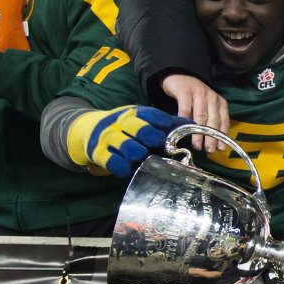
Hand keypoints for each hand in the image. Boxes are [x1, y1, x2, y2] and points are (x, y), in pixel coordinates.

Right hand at [66, 105, 188, 177]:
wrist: (90, 130)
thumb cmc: (126, 129)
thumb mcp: (143, 121)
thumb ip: (166, 124)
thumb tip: (193, 124)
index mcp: (134, 114)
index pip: (149, 114)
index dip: (159, 120)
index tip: (169, 125)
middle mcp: (120, 123)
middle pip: (136, 127)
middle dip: (147, 134)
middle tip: (158, 141)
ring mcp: (108, 137)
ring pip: (123, 144)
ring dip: (133, 150)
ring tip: (141, 155)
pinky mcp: (99, 152)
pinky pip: (110, 161)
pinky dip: (119, 165)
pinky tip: (127, 169)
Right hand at [160, 74, 228, 151]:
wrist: (180, 77)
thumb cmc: (195, 97)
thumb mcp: (207, 107)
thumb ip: (210, 120)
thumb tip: (214, 143)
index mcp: (220, 103)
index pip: (224, 121)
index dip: (223, 135)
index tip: (221, 148)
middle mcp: (212, 98)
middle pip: (213, 120)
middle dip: (212, 137)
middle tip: (210, 150)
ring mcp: (199, 93)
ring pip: (201, 116)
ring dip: (199, 132)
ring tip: (197, 145)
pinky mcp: (185, 91)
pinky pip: (185, 107)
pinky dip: (185, 119)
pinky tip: (183, 130)